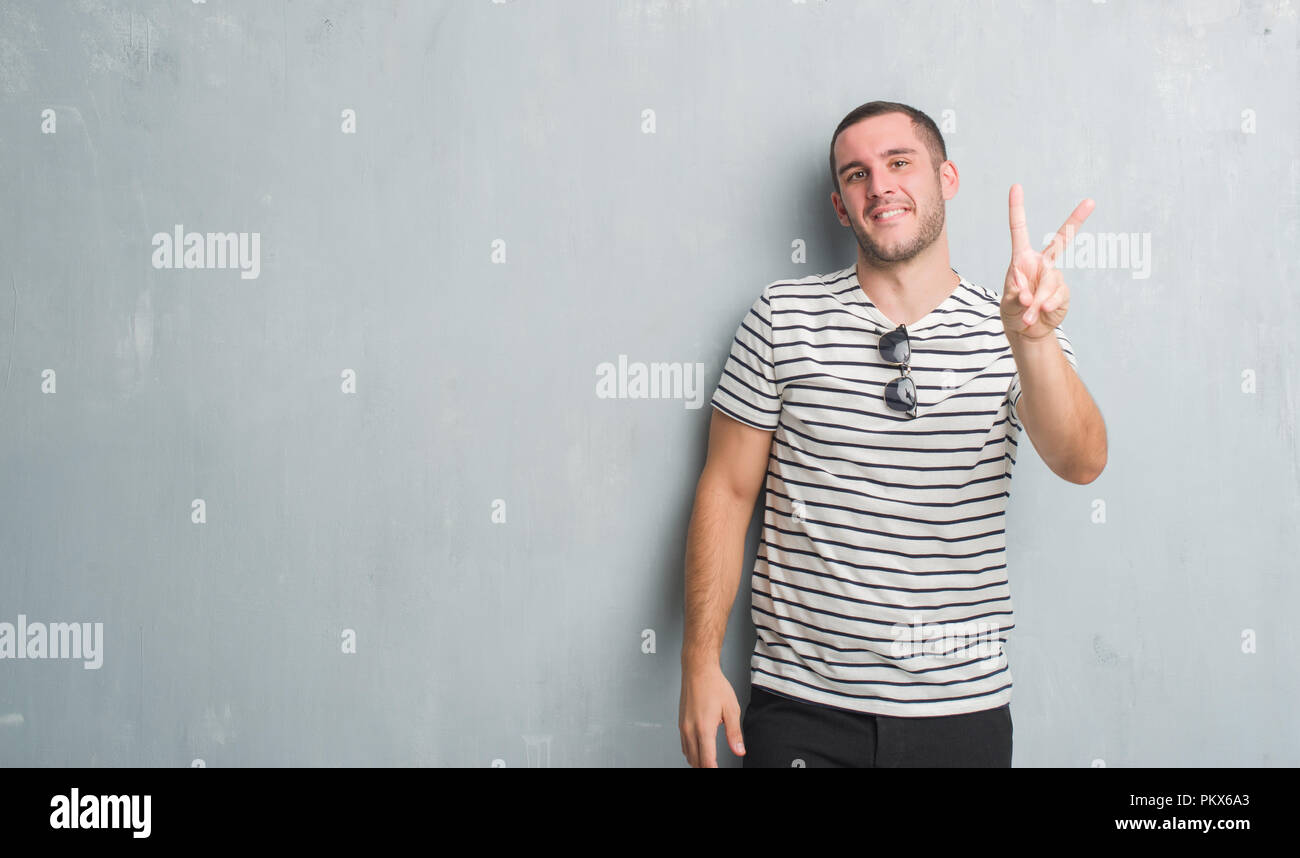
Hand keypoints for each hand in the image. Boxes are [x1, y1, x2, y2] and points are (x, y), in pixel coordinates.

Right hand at [678, 663, 745, 767]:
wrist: (698, 670)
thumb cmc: (714, 685)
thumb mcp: (731, 709)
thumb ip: (734, 733)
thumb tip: (739, 751)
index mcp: (704, 728)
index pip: (707, 760)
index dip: (713, 770)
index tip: (718, 772)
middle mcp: (690, 730)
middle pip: (696, 761)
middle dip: (706, 768)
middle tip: (716, 768)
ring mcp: (683, 727)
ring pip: (688, 755)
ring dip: (698, 762)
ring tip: (710, 763)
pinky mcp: (681, 723)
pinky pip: (684, 745)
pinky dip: (692, 753)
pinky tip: (700, 751)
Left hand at [1002, 184, 1093, 340]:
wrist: (1027, 330)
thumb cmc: (1013, 311)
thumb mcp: (1008, 303)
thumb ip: (1016, 296)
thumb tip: (1028, 296)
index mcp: (1022, 258)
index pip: (1019, 229)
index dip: (1016, 209)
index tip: (1016, 186)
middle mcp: (1042, 263)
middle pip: (1061, 240)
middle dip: (1076, 220)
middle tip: (1091, 202)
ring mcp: (1055, 276)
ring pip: (1049, 283)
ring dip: (1038, 302)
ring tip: (1028, 316)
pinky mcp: (1063, 292)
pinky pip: (1057, 297)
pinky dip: (1046, 307)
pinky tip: (1040, 314)